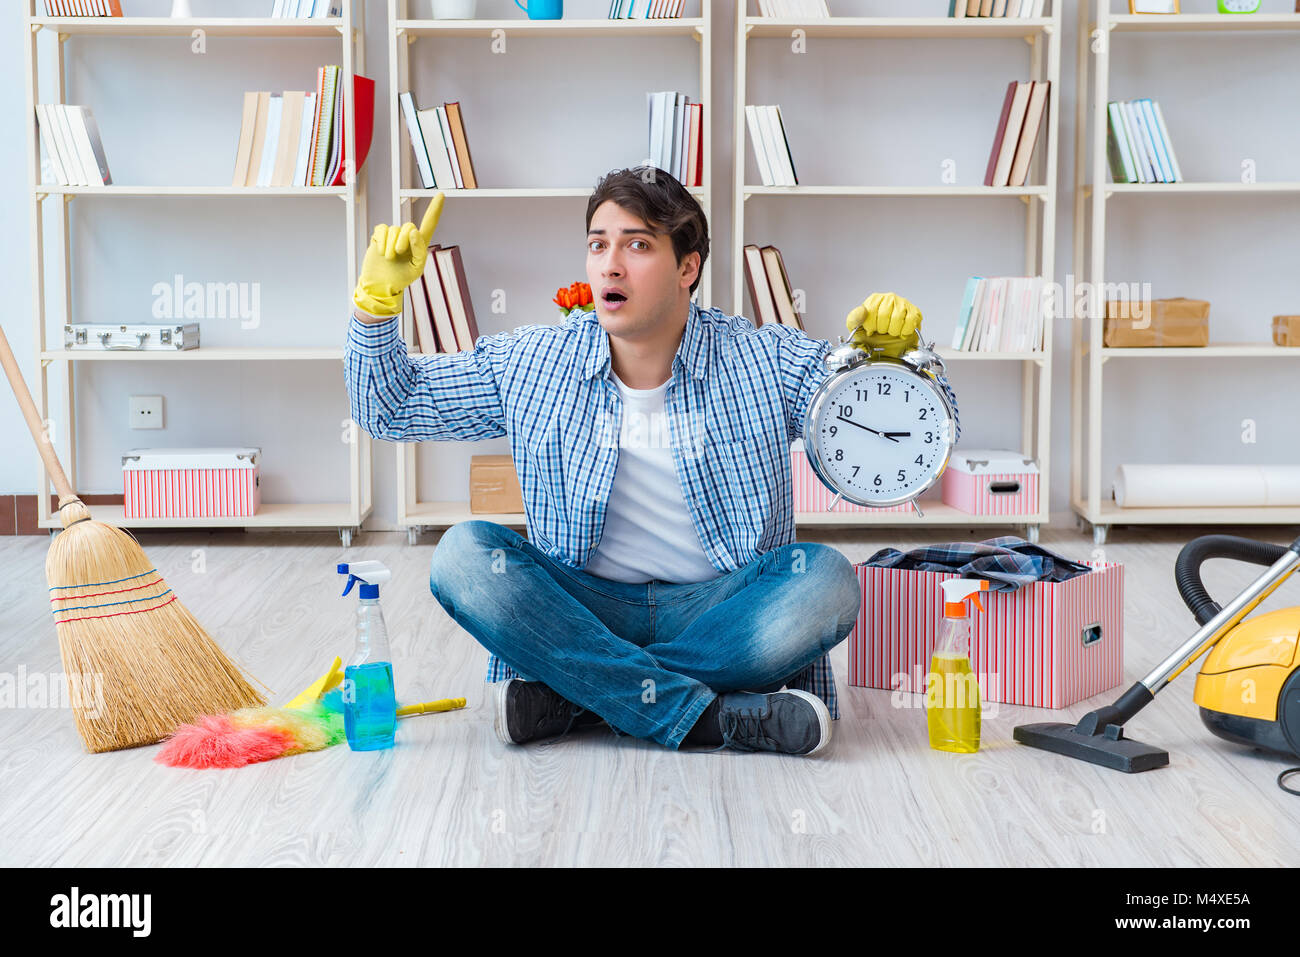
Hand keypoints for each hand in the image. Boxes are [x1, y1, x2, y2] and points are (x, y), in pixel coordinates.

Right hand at [352, 193, 444, 316]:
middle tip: (398, 254)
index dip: (435, 208)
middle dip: (403, 241)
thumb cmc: (401, 277)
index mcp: (420, 243)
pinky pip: (382, 230)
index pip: (429, 223)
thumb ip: (419, 250)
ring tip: (389, 258)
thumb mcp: (417, 268)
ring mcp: (393, 235)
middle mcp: (407, 236)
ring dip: (391, 246)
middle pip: (409, 226)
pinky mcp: (379, 236)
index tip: (441, 195)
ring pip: (394, 229)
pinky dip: (381, 242)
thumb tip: (413, 231)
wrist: (381, 285)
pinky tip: (381, 252)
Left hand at [845, 292, 922, 358]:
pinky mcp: (915, 311)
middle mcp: (889, 298)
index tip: (871, 330)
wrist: (889, 345)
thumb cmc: (873, 335)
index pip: (871, 310)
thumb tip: (862, 311)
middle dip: (882, 329)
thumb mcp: (857, 328)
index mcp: (874, 300)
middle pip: (884, 314)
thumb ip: (854, 319)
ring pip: (897, 317)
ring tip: (891, 331)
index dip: (871, 325)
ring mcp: (903, 303)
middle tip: (883, 331)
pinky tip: (901, 332)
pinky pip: (910, 321)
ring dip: (893, 330)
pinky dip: (905, 330)